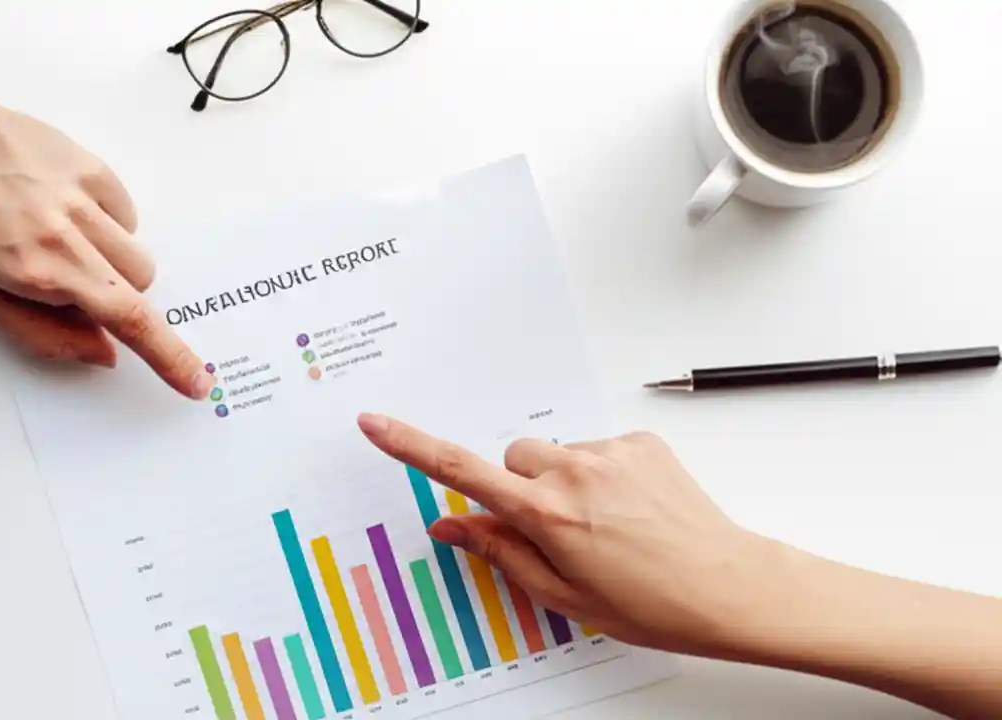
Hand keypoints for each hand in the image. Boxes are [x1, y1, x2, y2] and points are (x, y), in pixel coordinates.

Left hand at [0, 0, 212, 398]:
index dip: (168, 356)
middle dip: (119, 299)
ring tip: (71, 244)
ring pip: (138, 255)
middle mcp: (69, 233)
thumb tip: (105, 352)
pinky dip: (109, 226)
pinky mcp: (96, 168)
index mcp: (40, 270)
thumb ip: (42, 335)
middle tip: (78, 286)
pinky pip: (127, 215)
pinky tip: (73, 213)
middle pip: (140, 288)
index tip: (196, 382)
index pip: (125, 318)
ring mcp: (85, 197)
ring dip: (115, 265)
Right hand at [356, 414, 778, 655]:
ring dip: (564, 480)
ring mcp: (610, 452)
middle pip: (514, 459)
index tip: (376, 424)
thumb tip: (453, 525)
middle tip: (557, 530)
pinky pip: (597, 448)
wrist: (728, 587)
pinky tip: (629, 508)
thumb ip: (500, 552)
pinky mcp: (640, 441)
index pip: (462, 472)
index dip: (411, 446)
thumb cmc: (650, 604)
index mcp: (547, 514)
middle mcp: (574, 472)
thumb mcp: (563, 594)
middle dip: (521, 488)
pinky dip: (602, 473)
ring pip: (557, 453)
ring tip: (604, 524)